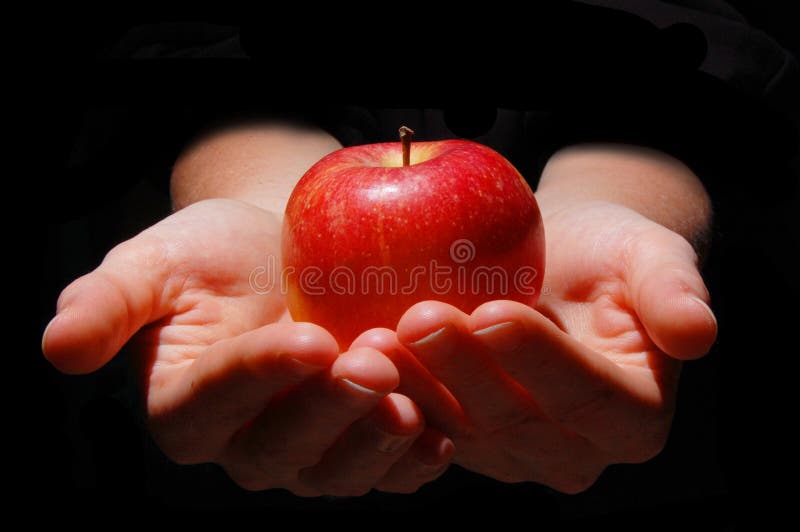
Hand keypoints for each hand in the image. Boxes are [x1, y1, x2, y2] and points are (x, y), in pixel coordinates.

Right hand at [42, 199, 453, 495]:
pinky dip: (413, 460)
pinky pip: (384, 469)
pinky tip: (443, 435)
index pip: (216, 399)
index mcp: (185, 405)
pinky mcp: (356, 442)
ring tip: (410, 398)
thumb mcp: (154, 263)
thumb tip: (59, 349)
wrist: (282, 255)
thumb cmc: (215, 255)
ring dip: (376, 440)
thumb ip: (107, 303)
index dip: (261, 375)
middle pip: (283, 446)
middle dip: (330, 409)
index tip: (309, 340)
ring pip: (337, 469)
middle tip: (375, 363)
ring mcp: (305, 450)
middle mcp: (243, 442)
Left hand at [356, 200, 716, 492]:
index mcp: (632, 417)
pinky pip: (427, 422)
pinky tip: (360, 354)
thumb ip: (674, 291)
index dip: (539, 359)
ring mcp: (514, 455)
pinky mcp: (465, 441)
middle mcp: (575, 451)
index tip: (493, 310)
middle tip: (418, 317)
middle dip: (465, 371)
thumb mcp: (652, 253)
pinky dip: (395, 393)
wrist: (558, 264)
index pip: (587, 394)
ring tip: (374, 341)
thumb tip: (697, 333)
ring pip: (462, 429)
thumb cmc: (607, 252)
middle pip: (516, 420)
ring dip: (416, 387)